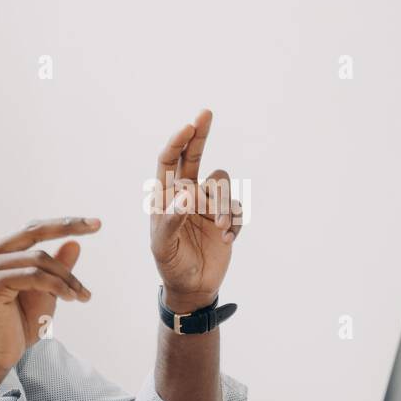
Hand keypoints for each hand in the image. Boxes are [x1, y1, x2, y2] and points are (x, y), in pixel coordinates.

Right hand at [0, 217, 99, 371]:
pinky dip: (57, 285)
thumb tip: (75, 243)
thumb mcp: (44, 292)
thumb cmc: (18, 325)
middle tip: (97, 225)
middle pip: (33, 232)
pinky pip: (34, 276)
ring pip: (39, 259)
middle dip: (68, 227)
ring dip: (67, 277)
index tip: (94, 222)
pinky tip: (71, 298)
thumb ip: (56, 268)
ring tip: (81, 295)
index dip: (62, 224)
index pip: (31, 230)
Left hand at [149, 109, 243, 312]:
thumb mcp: (164, 245)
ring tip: (219, 229)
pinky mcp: (226, 219)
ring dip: (223, 205)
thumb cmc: (171, 264)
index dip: (178, 142)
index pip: (169, 161)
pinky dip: (233, 224)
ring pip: (222, 186)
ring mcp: (208, 205)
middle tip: (206, 113)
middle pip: (194, 156)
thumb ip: (171, 220)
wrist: (192, 287)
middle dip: (200, 135)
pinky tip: (226, 241)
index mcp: (166, 196)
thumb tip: (185, 196)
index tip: (188, 127)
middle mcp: (187, 194)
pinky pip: (236, 209)